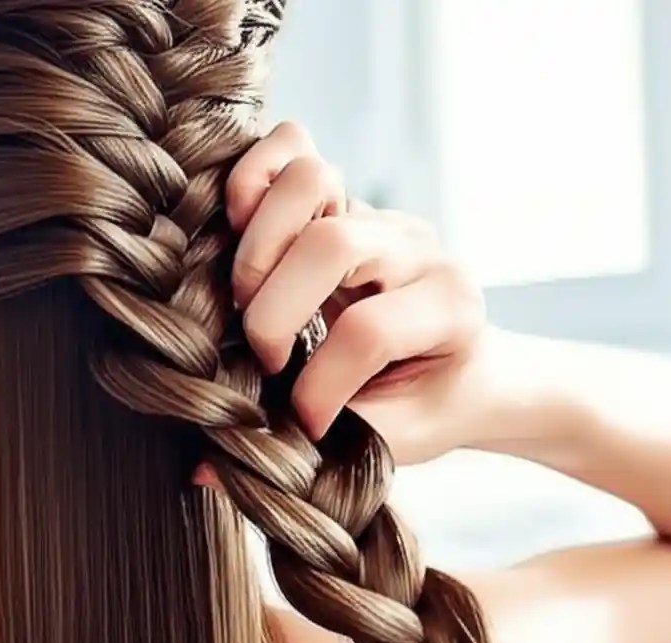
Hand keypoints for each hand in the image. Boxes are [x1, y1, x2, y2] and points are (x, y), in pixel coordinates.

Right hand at [221, 122, 488, 464]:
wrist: (466, 364)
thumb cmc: (430, 403)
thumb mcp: (398, 440)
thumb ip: (317, 453)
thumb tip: (204, 467)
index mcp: (451, 308)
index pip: (367, 332)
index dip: (318, 389)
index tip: (302, 425)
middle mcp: (418, 247)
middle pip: (333, 243)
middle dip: (275, 313)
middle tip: (266, 360)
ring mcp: (378, 211)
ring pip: (312, 178)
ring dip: (258, 245)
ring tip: (248, 299)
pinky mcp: (341, 194)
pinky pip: (291, 147)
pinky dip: (250, 180)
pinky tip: (238, 236)